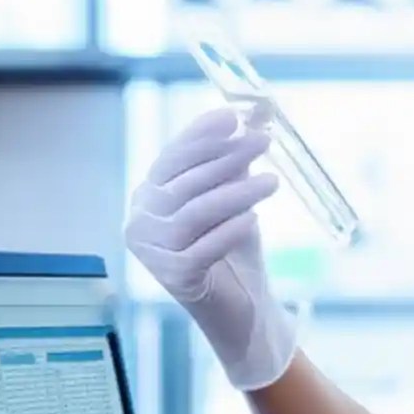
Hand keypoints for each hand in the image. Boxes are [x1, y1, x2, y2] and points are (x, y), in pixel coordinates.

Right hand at [124, 107, 295, 390]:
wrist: (244, 306)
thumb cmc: (235, 245)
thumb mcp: (238, 192)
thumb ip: (240, 153)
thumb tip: (260, 107)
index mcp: (149, 195)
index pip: (173, 158)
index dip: (201, 135)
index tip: (233, 117)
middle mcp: (141, 221)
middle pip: (184, 183)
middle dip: (226, 158)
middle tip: (264, 142)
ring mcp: (151, 252)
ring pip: (194, 214)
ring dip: (235, 193)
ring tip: (272, 181)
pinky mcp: (173, 279)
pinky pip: (201, 250)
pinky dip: (228, 232)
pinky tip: (254, 219)